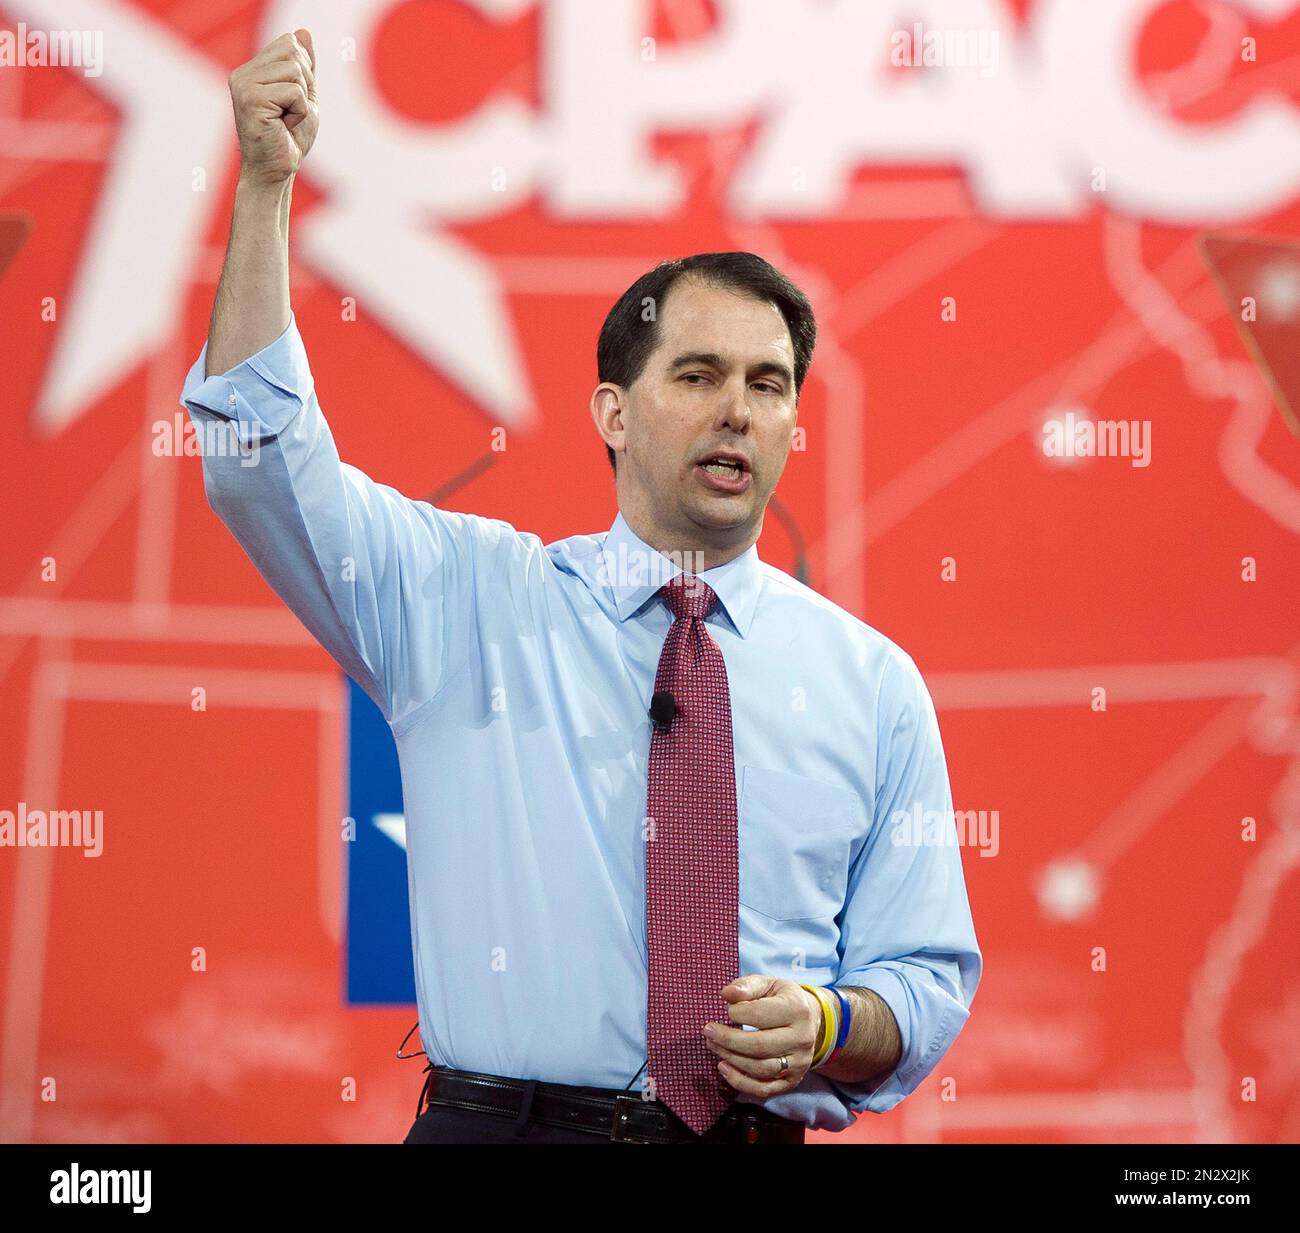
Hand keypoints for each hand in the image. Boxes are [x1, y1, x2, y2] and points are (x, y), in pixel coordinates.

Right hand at [227, 29, 317, 186]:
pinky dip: (299, 112)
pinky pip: (294, 92)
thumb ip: (303, 66)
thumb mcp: (303, 96)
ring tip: (286, 121)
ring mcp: (244, 85)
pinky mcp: (251, 99)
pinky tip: (284, 127)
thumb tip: (303, 32)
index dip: (304, 73)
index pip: (289, 44)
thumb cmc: (289, 140)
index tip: (293, 101)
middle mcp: (242, 74)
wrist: (277, 172)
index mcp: (251, 70)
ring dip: (302, 102)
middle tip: (291, 113)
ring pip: (295, 72)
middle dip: (305, 86)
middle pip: (293, 52)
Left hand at [704, 974, 823, 1096]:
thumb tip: (726, 993)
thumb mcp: (768, 984)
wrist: (812, 1021)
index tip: (727, 1009)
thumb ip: (747, 986)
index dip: (736, 1012)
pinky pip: (764, 1089)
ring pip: (759, 1069)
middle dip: (727, 1040)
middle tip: (708, 1031)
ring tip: (713, 1045)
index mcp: (797, 1010)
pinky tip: (723, 1068)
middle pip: (758, 1046)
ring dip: (730, 1058)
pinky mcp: (793, 1081)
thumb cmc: (783, 999)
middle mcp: (802, 1038)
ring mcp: (799, 1063)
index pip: (760, 1015)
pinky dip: (740, 1082)